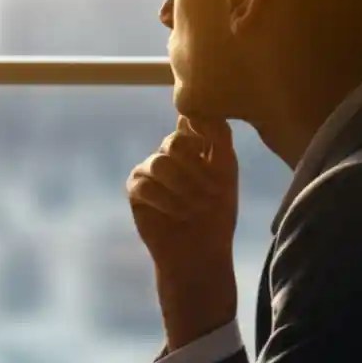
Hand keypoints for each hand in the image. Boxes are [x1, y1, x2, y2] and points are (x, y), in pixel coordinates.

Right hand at [127, 116, 238, 349]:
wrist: (200, 253)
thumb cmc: (218, 214)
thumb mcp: (226, 171)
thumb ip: (216, 136)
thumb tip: (191, 110)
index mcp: (196, 144)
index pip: (193, 120)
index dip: (201, 131)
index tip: (211, 153)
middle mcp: (171, 152)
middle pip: (176, 141)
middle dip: (196, 170)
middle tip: (211, 195)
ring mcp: (151, 168)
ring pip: (160, 162)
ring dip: (183, 187)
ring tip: (195, 208)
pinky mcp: (135, 189)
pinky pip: (146, 184)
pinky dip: (166, 201)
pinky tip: (177, 215)